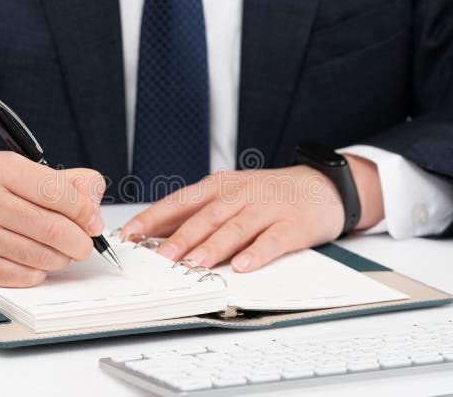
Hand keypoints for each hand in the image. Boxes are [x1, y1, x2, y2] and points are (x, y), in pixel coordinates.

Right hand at [0, 151, 105, 286]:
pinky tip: (34, 259)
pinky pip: (26, 276)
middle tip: (84, 244)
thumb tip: (94, 210)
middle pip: (54, 229)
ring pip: (43, 257)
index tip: (92, 222)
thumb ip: (70, 182)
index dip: (85, 212)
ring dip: (62, 258)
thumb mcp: (26, 172)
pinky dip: (40, 271)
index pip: (57, 192)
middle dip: (80, 242)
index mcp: (2, 169)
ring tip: (59, 250)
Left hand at [121, 155, 382, 271]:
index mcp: (220, 186)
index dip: (154, 217)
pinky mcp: (292, 224)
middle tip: (160, 257)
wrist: (322, 186)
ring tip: (194, 264)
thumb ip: (199, 213)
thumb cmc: (269, 194)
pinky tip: (243, 266)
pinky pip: (272, 240)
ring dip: (213, 246)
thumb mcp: (231, 195)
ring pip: (236, 228)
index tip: (130, 234)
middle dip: (180, 237)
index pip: (181, 202)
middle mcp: (240, 194)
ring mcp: (267, 208)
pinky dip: (257, 253)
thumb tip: (157, 236)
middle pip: (206, 216)